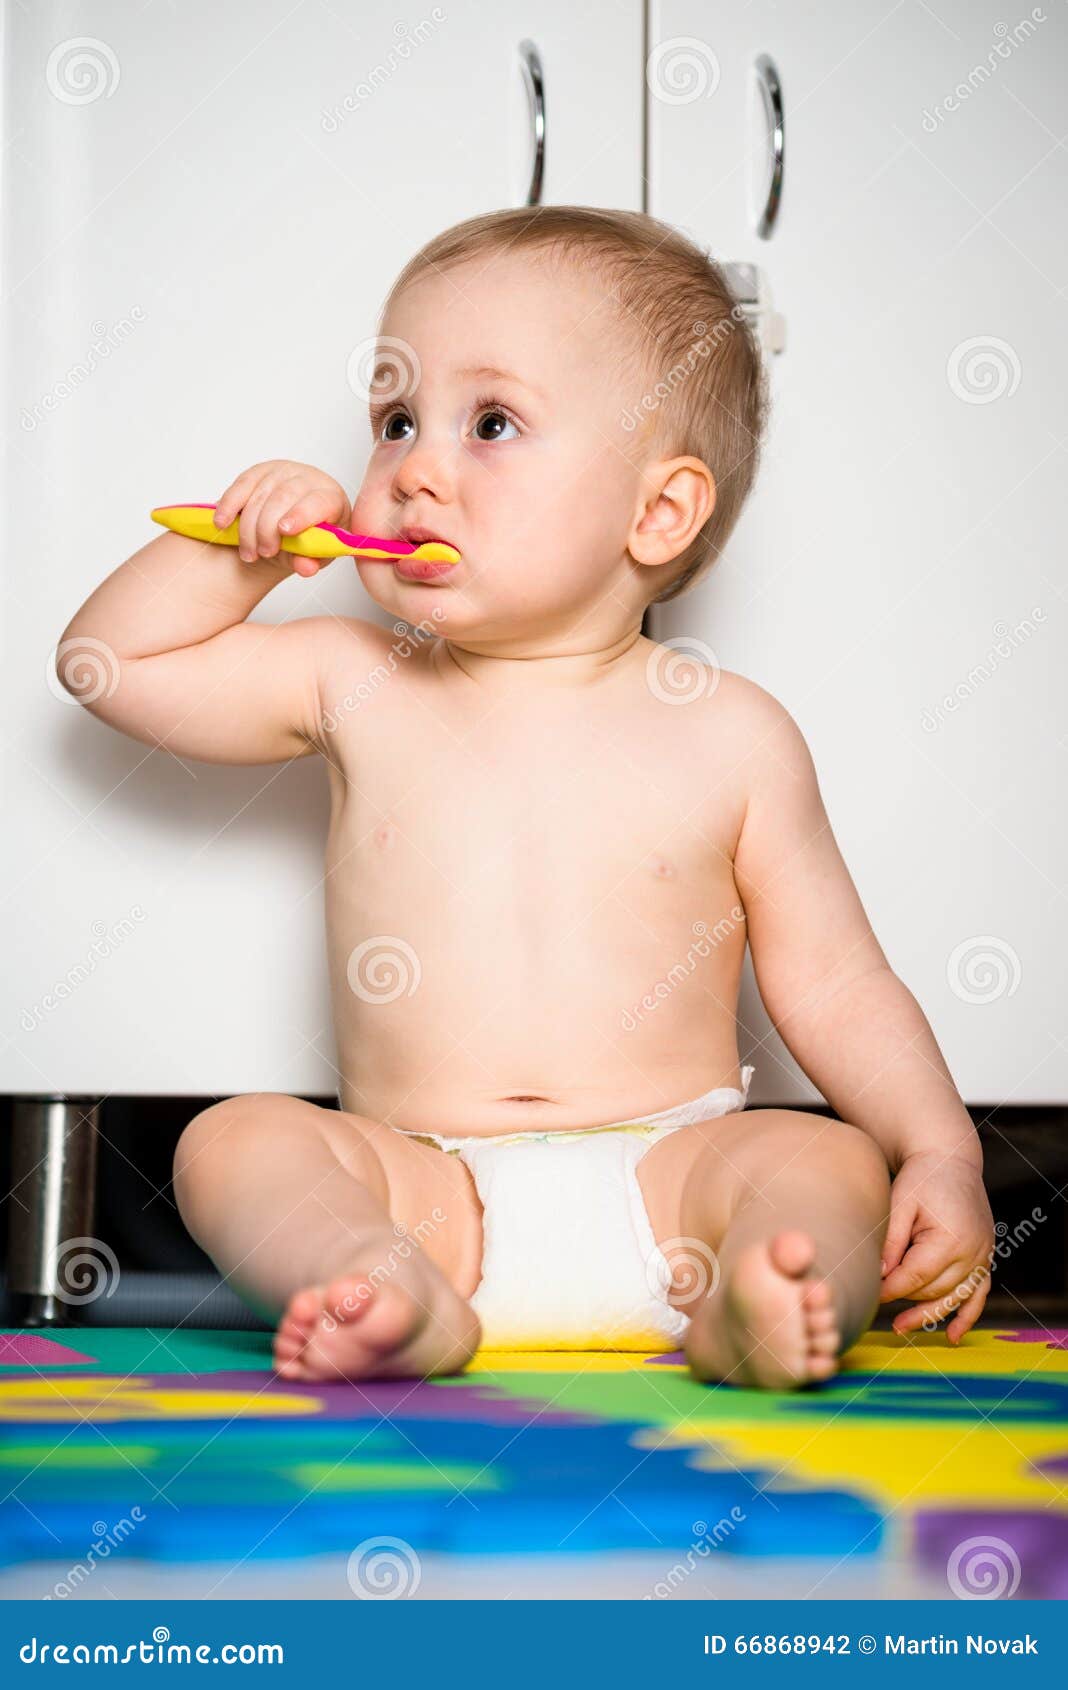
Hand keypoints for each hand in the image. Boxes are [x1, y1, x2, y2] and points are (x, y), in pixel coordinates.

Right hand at [214, 460, 351, 577]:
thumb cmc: (308, 539)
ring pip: (260, 493)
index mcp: (331, 497)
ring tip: (248, 552)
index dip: (302, 514)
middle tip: (263, 552)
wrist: (290, 530)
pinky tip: (222, 523)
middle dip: (269, 527)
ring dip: (249, 526)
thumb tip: (306, 567)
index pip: (320, 501)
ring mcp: (283, 472)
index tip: (285, 531)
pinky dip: (229, 505)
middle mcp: (309, 478)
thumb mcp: (314, 556)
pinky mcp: (259, 472)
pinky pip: (241, 486)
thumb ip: (311, 561)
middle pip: (285, 497)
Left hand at [879, 1149, 994, 1341]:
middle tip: (876, 1306)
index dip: (890, 1291)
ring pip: (954, 1297)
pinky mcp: (985, 1257)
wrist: (951, 1160)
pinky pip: (978, 1294)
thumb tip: (880, 1277)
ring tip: (901, 1327)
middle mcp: (973, 1252)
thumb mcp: (901, 1203)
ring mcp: (983, 1257)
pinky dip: (966, 1316)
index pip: (916, 1277)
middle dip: (906, 1301)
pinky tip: (952, 1336)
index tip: (869, 1296)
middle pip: (934, 1290)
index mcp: (951, 1239)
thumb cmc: (922, 1178)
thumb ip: (891, 1240)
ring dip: (930, 1314)